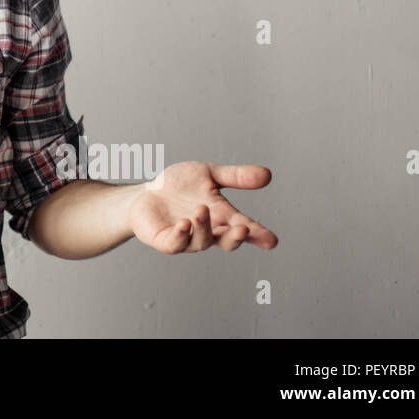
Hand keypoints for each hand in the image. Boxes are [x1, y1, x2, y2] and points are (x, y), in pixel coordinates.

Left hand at [128, 161, 277, 253]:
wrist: (146, 192)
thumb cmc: (179, 186)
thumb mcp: (209, 175)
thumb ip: (236, 176)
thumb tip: (268, 174)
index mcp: (222, 217)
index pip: (245, 228)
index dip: (259, 235)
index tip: (272, 240)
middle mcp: (208, 231)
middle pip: (227, 241)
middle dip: (236, 237)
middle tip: (243, 228)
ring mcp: (187, 238)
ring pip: (201, 242)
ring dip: (204, 227)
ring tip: (201, 210)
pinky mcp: (166, 241)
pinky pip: (175, 244)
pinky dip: (181, 236)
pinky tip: (184, 224)